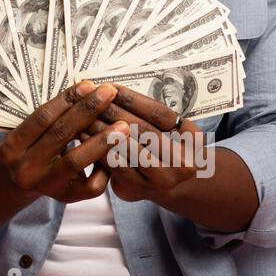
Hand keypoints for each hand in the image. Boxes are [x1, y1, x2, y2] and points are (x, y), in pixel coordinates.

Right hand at [0, 81, 129, 203]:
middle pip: (60, 135)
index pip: (42, 118)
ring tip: (122, 124)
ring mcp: (44, 187)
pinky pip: (91, 184)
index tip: (89, 85)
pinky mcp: (66, 199)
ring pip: (76, 160)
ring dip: (102, 140)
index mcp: (11, 147)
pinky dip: (105, 167)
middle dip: (87, 111)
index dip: (66, 100)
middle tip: (109, 93)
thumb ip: (52, 117)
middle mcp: (24, 169)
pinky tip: (116, 152)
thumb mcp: (29, 132)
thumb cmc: (31, 147)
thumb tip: (88, 90)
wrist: (22, 182)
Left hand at [82, 84, 205, 202]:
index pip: (159, 113)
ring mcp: (161, 179)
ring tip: (84, 113)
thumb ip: (146, 111)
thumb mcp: (165, 126)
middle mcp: (183, 162)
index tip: (111, 86)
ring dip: (102, 128)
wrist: (159, 183)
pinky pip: (114, 164)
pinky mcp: (138, 189)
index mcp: (193, 139)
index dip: (134, 99)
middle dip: (114, 111)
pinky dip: (96, 147)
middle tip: (92, 97)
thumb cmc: (158, 146)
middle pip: (143, 130)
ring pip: (127, 147)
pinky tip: (82, 135)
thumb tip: (111, 89)